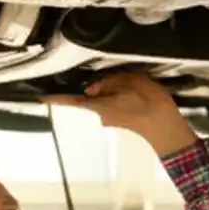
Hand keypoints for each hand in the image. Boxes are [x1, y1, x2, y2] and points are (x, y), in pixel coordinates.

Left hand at [42, 73, 197, 156]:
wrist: (168, 132)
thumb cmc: (151, 105)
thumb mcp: (133, 83)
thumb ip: (110, 82)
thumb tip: (92, 88)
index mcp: (101, 106)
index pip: (72, 101)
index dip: (56, 98)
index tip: (40, 97)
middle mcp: (101, 115)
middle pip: (92, 95)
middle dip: (101, 84)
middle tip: (120, 77)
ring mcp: (111, 119)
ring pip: (105, 98)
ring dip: (114, 89)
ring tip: (135, 83)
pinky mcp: (121, 120)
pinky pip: (114, 103)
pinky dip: (121, 95)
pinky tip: (137, 92)